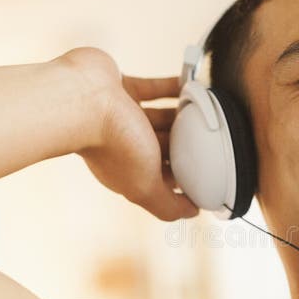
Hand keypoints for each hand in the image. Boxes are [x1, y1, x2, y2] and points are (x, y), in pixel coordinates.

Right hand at [66, 48, 198, 220]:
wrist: (83, 99)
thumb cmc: (112, 143)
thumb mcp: (145, 186)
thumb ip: (167, 205)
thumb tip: (192, 212)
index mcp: (129, 172)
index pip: (163, 180)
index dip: (185, 179)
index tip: (209, 173)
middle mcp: (124, 146)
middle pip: (165, 148)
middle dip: (187, 146)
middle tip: (215, 138)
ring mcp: (121, 117)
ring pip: (160, 119)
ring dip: (182, 116)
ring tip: (207, 111)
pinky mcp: (121, 89)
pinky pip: (153, 89)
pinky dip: (172, 88)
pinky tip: (191, 86)